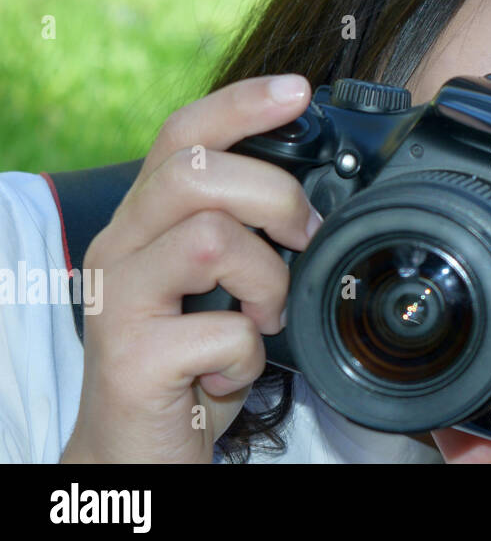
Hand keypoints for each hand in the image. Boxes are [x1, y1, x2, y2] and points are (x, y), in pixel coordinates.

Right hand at [60, 75, 322, 462]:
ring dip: (266, 280)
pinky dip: (249, 355)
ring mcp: (120, 302)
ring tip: (262, 315)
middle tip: (300, 240)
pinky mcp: (131, 359)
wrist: (136, 449)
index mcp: (148, 219)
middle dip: (272, 197)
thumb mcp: (222, 283)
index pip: (183, 133)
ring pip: (210, 238)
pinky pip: (223, 331)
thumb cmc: (191, 358)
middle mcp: (122, 247)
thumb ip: (248, 232)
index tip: (299, 91)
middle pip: (197, 172)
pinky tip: (232, 371)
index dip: (241, 104)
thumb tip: (319, 200)